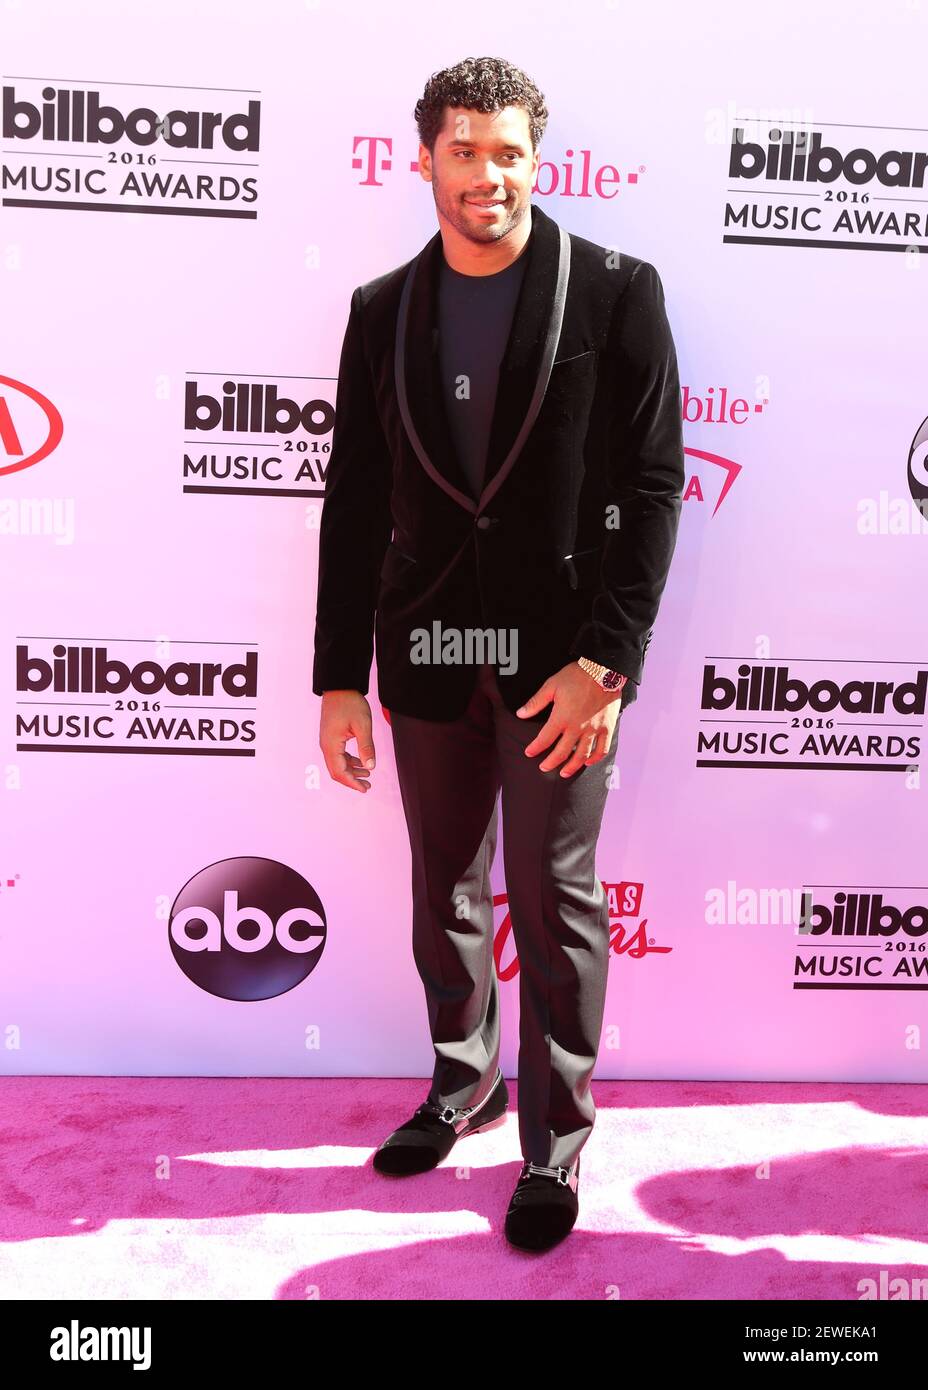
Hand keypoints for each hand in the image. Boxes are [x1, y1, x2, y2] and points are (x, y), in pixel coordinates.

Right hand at [320, 690, 376, 791]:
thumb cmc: (350, 703)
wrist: (339, 686)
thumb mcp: (362, 725)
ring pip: (337, 763)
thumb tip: (370, 766)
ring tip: (367, 774)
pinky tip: (360, 762)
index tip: (364, 788)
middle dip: (352, 780)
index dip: (352, 783)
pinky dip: (349, 761)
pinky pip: (338, 754)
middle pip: (336, 771)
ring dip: (351, 771)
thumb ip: (366, 747)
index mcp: (331, 745)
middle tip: (368, 785)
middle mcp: (326, 745)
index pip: (339, 772)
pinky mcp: (331, 736)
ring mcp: (327, 741)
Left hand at [516, 662, 621, 776]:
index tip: (529, 752)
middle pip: (562, 752)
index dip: (535, 748)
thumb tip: (520, 714)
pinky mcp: (607, 728)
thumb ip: (535, 702)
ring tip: (564, 773)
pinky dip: (595, 759)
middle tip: (544, 768)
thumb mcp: (552, 686)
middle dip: (550, 762)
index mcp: (562, 717)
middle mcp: (578, 728)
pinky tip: (588, 762)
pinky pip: (602, 749)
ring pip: (582, 756)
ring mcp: (594, 730)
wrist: (603, 670)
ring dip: (571, 767)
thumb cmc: (576, 676)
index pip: (545, 739)